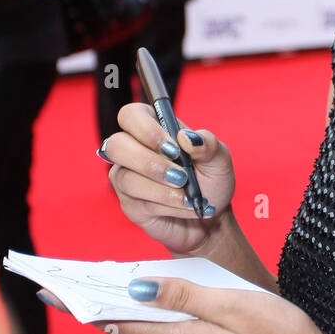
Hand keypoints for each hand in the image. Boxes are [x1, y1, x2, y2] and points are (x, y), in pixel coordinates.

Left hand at [39, 277, 334, 333]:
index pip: (118, 321)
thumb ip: (184, 295)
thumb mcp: (234, 304)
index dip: (83, 304)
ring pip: (145, 329)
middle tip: (63, 282)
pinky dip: (148, 313)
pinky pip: (165, 331)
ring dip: (120, 307)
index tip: (51, 291)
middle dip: (94, 304)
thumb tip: (137, 288)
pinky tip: (147, 296)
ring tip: (94, 283)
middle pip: (126, 327)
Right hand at [102, 102, 234, 255]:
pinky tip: (185, 205)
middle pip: (116, 145)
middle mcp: (134, 150)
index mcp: (153, 129)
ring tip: (188, 196)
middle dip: (149, 163)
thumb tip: (186, 138)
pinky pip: (138, 202)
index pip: (131, 115)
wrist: (210, 218)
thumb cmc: (211, 181)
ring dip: (161, 189)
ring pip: (125, 178)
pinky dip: (167, 205)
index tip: (174, 149)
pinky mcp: (129, 204)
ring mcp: (127, 177)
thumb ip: (208, 144)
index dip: (146, 130)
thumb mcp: (219, 159)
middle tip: (181, 176)